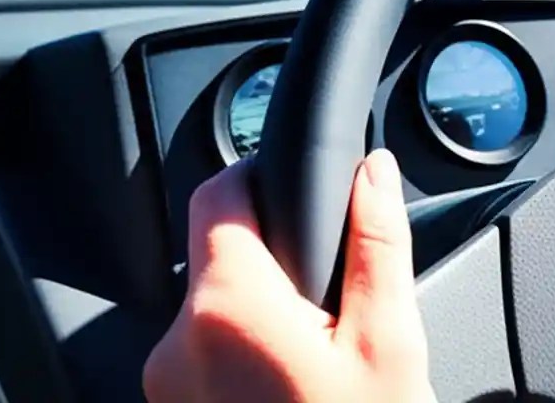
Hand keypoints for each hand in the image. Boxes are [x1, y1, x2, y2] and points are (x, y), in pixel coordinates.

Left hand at [143, 150, 435, 402]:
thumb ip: (377, 242)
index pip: (218, 193)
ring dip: (260, 308)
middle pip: (216, 252)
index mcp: (229, 305)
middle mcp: (178, 341)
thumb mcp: (388, 340)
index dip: (260, 175)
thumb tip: (370, 172)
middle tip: (330, 296)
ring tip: (318, 352)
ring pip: (212, 306)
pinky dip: (243, 351)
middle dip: (273, 256)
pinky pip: (204, 354)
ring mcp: (167, 385)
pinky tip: (292, 384)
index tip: (297, 189)